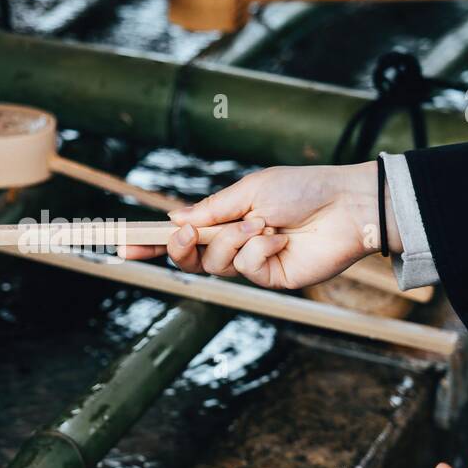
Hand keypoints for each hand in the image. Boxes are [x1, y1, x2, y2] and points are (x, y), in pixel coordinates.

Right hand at [117, 162, 399, 289]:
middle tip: (186, 236)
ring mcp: (252, 263)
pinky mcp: (272, 278)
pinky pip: (246, 269)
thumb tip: (174, 220)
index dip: (152, 243)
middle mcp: (235, 244)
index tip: (122, 245)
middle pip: (189, 258)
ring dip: (232, 242)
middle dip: (180, 249)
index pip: (182, 235)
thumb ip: (211, 209)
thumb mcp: (249, 190)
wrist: (346, 205)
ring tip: (260, 224)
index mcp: (227, 219)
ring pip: (215, 264)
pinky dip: (258, 249)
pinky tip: (279, 237)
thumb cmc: (302, 189)